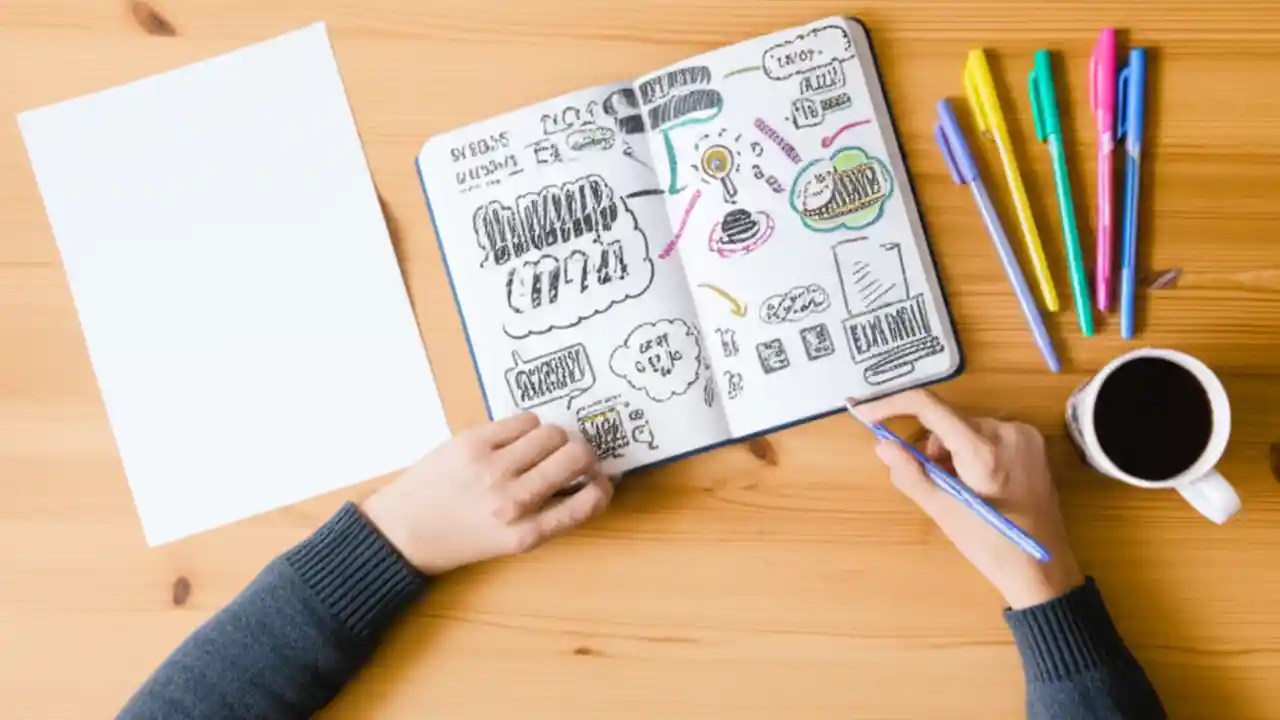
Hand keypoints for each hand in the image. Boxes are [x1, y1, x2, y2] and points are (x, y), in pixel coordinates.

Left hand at [361, 413, 612, 574]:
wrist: (402, 532)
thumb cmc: (458, 538)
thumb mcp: (509, 542)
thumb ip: (548, 515)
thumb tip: (586, 481)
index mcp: (526, 534)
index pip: (588, 502)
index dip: (603, 486)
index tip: (599, 480)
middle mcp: (513, 502)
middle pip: (576, 457)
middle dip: (583, 454)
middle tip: (574, 457)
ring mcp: (492, 469)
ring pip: (553, 433)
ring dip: (555, 438)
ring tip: (540, 448)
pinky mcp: (473, 442)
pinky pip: (524, 420)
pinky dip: (529, 427)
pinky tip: (517, 439)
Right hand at [853, 390, 1083, 608]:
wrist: (1043, 568)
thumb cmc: (991, 546)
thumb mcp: (944, 512)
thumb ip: (910, 474)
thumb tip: (883, 445)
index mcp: (984, 451)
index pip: (930, 407)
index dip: (891, 404)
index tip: (864, 411)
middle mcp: (1007, 432)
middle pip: (948, 420)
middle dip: (928, 443)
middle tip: (927, 477)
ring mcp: (1024, 434)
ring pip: (966, 427)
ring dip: (950, 448)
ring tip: (956, 486)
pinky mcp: (1033, 441)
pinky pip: (987, 434)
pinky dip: (971, 449)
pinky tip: (976, 480)